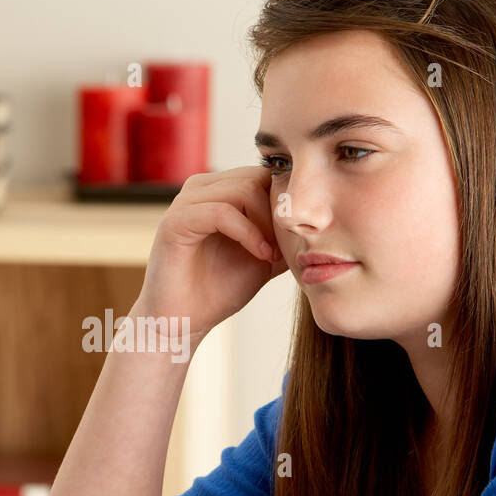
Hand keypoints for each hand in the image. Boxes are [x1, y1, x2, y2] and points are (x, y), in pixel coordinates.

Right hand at [133, 165, 290, 349]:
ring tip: (272, 254)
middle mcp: (200, 189)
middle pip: (256, 176)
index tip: (294, 240)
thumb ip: (283, 235)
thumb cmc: (218, 290)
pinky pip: (222, 211)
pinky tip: (260, 255)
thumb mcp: (264, 257)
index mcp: (218, 191)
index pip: (264, 174)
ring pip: (242, 189)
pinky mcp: (175, 221)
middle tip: (285, 247)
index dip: (284, 203)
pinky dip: (248, 232)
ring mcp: (185, 202)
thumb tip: (320, 224)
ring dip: (266, 223)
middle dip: (277, 213)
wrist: (184, 322)